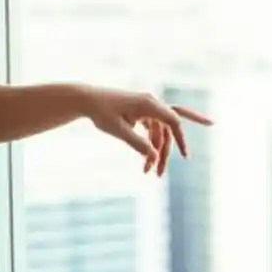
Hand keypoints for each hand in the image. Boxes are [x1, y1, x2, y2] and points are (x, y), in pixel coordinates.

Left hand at [80, 86, 212, 176]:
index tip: (185, 156)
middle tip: (177, 164)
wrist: (87, 99)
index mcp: (148, 104)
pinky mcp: (139, 111)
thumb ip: (137, 143)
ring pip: (158, 131)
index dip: (181, 138)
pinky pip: (151, 128)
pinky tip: (146, 161)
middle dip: (172, 146)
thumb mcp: (118, 130)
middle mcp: (150, 103)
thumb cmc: (101, 112)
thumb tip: (154, 157)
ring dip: (156, 150)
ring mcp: (145, 106)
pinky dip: (149, 143)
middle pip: (169, 126)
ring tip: (149, 172)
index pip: (173, 121)